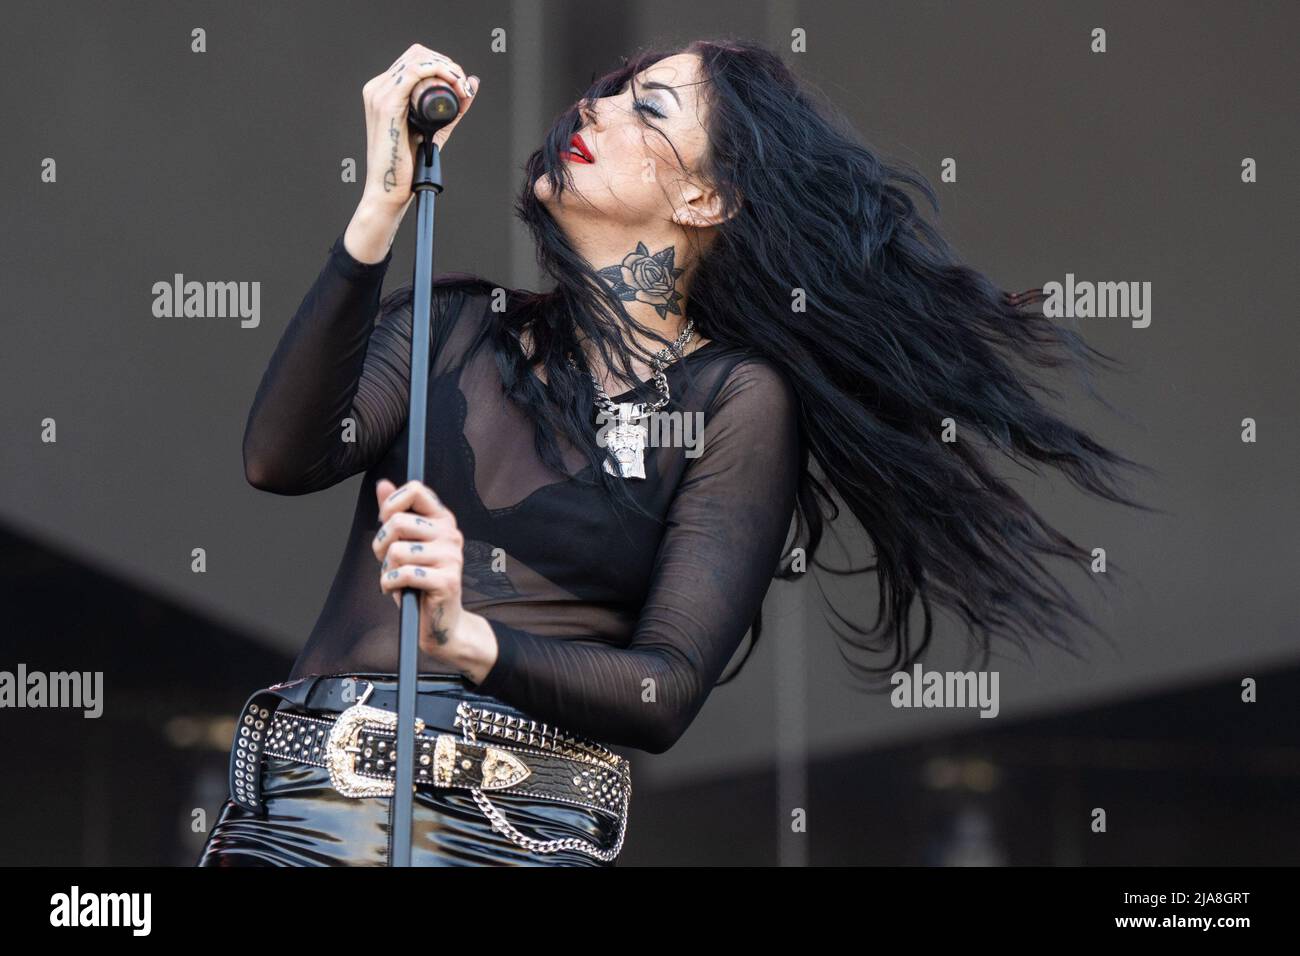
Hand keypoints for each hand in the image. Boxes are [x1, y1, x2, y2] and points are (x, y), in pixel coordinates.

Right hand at [359, 43, 480, 214]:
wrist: (389, 190)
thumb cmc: (408, 165)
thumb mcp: (436, 129)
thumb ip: (454, 108)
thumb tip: (472, 84)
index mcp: (384, 91)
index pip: (415, 60)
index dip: (443, 64)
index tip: (462, 83)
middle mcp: (378, 88)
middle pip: (417, 54)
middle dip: (447, 64)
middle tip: (464, 85)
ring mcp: (379, 94)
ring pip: (417, 59)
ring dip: (447, 67)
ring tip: (462, 87)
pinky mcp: (386, 104)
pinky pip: (414, 73)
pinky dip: (438, 72)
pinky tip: (454, 84)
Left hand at [373, 478, 497, 677]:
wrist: (441, 622)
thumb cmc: (419, 581)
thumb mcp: (405, 543)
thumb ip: (395, 513)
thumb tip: (382, 484)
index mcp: (443, 519)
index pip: (415, 489)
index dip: (391, 504)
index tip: (386, 523)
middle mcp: (451, 534)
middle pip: (397, 522)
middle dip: (380, 544)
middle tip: (387, 560)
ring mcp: (452, 557)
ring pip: (397, 550)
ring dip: (386, 568)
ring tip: (396, 577)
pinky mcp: (446, 581)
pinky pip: (403, 574)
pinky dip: (390, 584)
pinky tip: (397, 590)